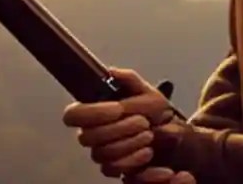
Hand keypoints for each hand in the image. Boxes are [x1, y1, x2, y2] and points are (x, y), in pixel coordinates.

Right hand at [62, 67, 179, 178]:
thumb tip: (112, 73)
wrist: (170, 134)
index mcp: (94, 111)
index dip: (91, 113)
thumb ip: (129, 79)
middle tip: (143, 122)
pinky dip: (133, 161)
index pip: (72, 115)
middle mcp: (92, 132)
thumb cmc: (154, 111)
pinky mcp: (111, 168)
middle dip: (119, 128)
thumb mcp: (147, 91)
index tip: (118, 108)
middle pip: (88, 137)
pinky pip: (113, 170)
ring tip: (149, 134)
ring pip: (102, 154)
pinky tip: (148, 152)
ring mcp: (100, 152)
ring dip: (129, 144)